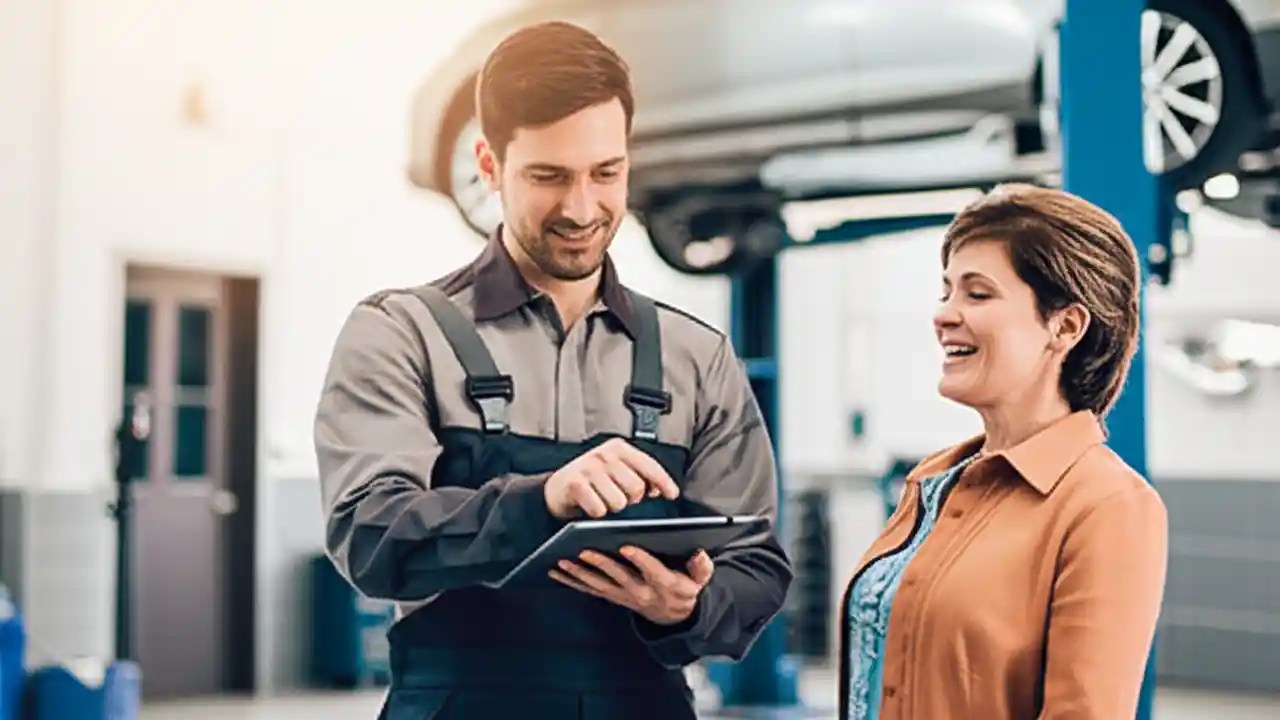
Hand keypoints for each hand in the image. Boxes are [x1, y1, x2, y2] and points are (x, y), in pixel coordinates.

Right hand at [543, 438, 679, 519]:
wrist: (557, 487)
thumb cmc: (591, 479)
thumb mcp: (616, 470)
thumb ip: (638, 475)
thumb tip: (658, 490)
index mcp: (618, 448)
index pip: (649, 465)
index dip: (664, 482)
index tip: (672, 494)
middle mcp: (605, 454)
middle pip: (637, 488)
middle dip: (632, 499)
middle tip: (621, 498)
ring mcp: (589, 468)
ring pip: (619, 502)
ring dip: (613, 507)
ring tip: (603, 500)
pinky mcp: (576, 484)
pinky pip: (599, 510)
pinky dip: (597, 512)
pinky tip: (591, 505)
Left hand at [550, 546, 714, 625]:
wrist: (675, 616)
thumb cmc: (686, 588)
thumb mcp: (700, 580)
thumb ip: (701, 567)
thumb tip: (700, 554)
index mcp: (664, 584)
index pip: (651, 571)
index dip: (640, 559)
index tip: (627, 546)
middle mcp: (641, 593)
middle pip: (619, 577)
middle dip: (601, 563)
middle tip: (584, 550)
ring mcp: (624, 597)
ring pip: (599, 585)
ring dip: (579, 574)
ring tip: (561, 561)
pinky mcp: (613, 597)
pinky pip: (590, 590)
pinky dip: (572, 581)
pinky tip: (556, 571)